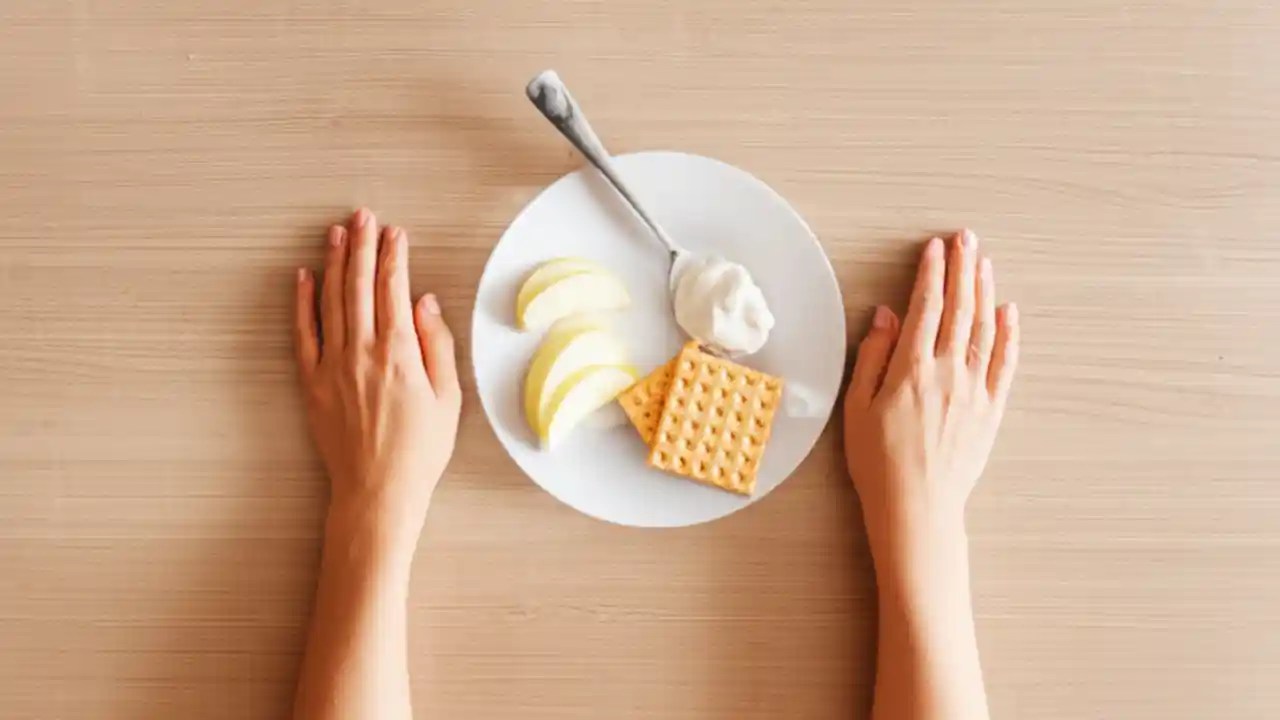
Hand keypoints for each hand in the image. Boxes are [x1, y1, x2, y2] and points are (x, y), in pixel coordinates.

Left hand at [293, 209, 461, 549]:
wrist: (377, 491)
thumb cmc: (420, 450)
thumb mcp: (448, 399)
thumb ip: (436, 346)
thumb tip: (424, 304)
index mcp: (400, 354)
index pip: (394, 291)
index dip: (394, 257)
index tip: (396, 233)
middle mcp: (362, 352)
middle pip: (359, 286)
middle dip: (362, 246)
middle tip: (364, 216)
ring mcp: (333, 365)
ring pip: (331, 301)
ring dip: (334, 263)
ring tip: (338, 233)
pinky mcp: (312, 382)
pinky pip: (303, 333)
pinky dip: (302, 302)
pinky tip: (304, 277)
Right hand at [843, 230, 1018, 539]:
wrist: (917, 507)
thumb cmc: (877, 462)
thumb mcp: (857, 407)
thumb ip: (874, 356)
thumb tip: (888, 315)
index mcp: (911, 369)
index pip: (925, 307)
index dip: (931, 274)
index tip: (934, 248)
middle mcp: (948, 372)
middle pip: (959, 309)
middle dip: (962, 269)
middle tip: (965, 239)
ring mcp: (975, 390)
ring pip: (983, 329)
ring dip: (985, 291)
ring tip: (984, 262)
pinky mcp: (991, 410)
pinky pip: (1005, 363)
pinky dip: (1008, 334)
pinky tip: (1008, 311)